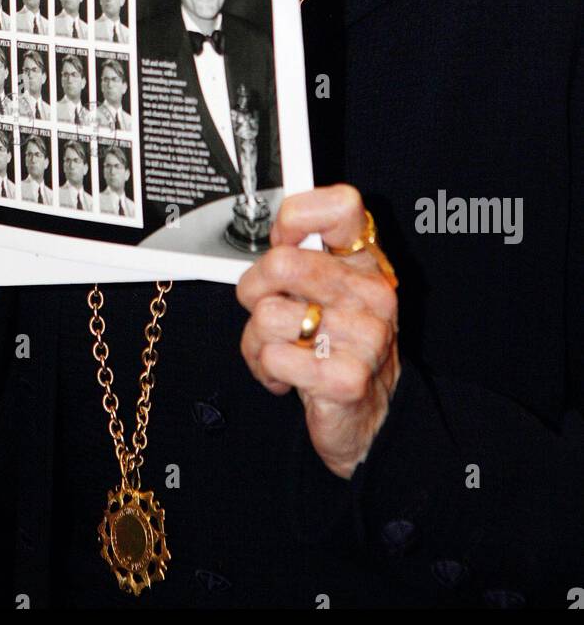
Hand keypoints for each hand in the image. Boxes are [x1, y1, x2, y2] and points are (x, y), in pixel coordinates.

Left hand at [236, 184, 399, 478]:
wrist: (368, 418)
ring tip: (278, 350)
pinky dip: (265, 370)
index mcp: (366, 262)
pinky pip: (273, 357)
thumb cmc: (336, 345)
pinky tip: (286, 377)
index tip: (281, 239)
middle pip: (281, 262)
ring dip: (256, 340)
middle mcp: (372, 293)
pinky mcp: (347, 380)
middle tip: (262, 306)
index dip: (296, 216)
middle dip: (253, 289)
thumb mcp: (328, 292)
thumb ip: (304, 256)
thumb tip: (275, 232)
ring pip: (266, 316)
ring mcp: (365, 337)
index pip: (342, 205)